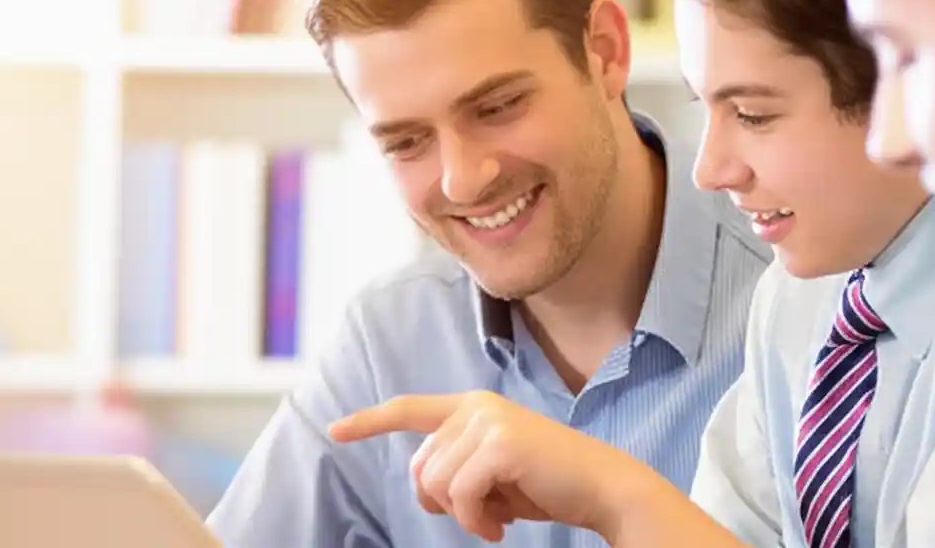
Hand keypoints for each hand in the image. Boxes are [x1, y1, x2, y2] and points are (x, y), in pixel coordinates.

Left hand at [329, 391, 657, 542]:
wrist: (599, 487)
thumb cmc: (547, 485)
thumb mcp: (492, 475)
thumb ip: (458, 468)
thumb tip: (425, 487)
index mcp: (474, 408)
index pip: (410, 409)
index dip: (370, 421)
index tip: (335, 431)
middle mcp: (477, 407)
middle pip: (420, 468)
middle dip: (441, 502)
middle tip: (481, 515)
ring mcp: (489, 421)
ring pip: (435, 484)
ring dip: (463, 515)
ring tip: (497, 519)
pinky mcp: (500, 443)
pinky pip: (458, 496)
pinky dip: (474, 521)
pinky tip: (501, 527)